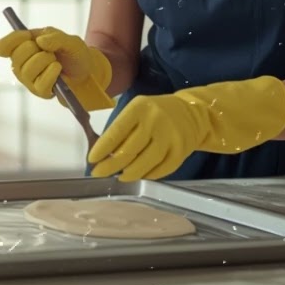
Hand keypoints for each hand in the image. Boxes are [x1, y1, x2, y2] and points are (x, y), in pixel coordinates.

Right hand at [0, 27, 114, 110]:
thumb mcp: (69, 40)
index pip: (2, 47)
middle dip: (36, 50)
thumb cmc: (74, 53)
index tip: (29, 36)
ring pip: (26, 72)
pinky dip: (51, 75)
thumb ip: (56, 37)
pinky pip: (39, 85)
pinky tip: (58, 71)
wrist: (88, 70)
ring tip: (56, 61)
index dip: (13, 40)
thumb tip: (40, 42)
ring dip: (45, 62)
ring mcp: (29, 79)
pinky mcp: (39, 91)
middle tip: (49, 51)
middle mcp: (21, 64)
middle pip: (15, 57)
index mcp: (22, 47)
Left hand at [88, 75, 284, 181]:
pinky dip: (147, 175)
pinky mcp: (181, 151)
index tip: (92, 159)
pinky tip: (138, 176)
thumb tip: (100, 152)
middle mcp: (155, 122)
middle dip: (110, 166)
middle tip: (99, 173)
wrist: (193, 112)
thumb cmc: (155, 112)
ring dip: (128, 173)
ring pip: (144, 163)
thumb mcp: (136, 110)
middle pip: (128, 151)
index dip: (102, 149)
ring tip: (118, 176)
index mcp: (139, 108)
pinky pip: (160, 169)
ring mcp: (170, 137)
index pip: (116, 132)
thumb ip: (120, 127)